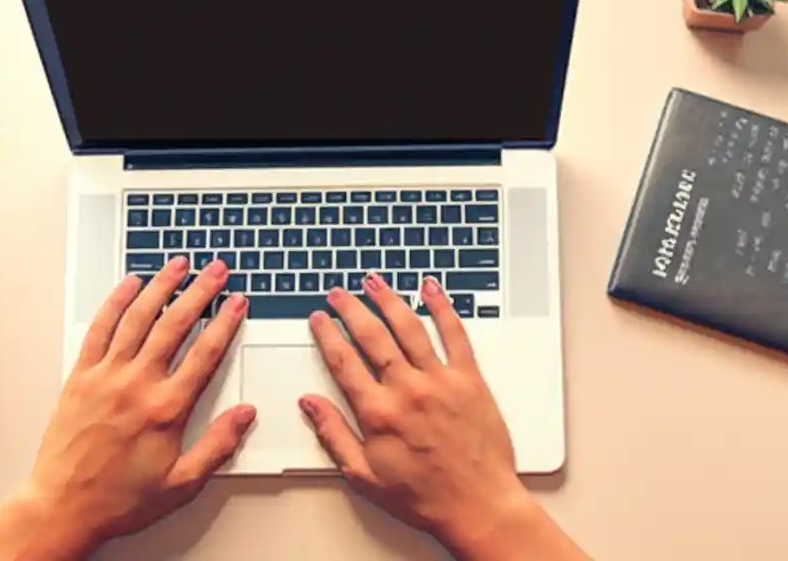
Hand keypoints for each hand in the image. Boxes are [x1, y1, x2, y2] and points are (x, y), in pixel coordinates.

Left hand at [0, 257, 253, 559]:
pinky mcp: (81, 377)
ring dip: (161, 286)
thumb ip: (219, 445)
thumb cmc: (119, 499)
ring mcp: (106, 376)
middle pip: (175, 324)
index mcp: (166, 408)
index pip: (206, 353)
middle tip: (216, 270)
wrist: (63, 507)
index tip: (237, 302)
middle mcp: (137, 384)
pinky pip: (100, 329)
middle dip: (200, 291)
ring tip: (178, 265)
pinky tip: (129, 285)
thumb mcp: (183, 483)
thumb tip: (245, 415)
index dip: (225, 322)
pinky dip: (115, 302)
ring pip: (138, 318)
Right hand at [301, 274, 586, 559]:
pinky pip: (456, 335)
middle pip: (372, 336)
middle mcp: (407, 390)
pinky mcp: (470, 380)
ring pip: (410, 328)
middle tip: (339, 293)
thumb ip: (333, 435)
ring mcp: (440, 381)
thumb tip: (310, 404)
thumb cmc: (424, 496)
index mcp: (378, 413)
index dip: (327, 335)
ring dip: (389, 300)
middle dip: (351, 309)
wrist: (477, 505)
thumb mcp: (364, 475)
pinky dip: (443, 308)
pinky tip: (431, 290)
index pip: (343, 361)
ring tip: (374, 282)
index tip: (319, 319)